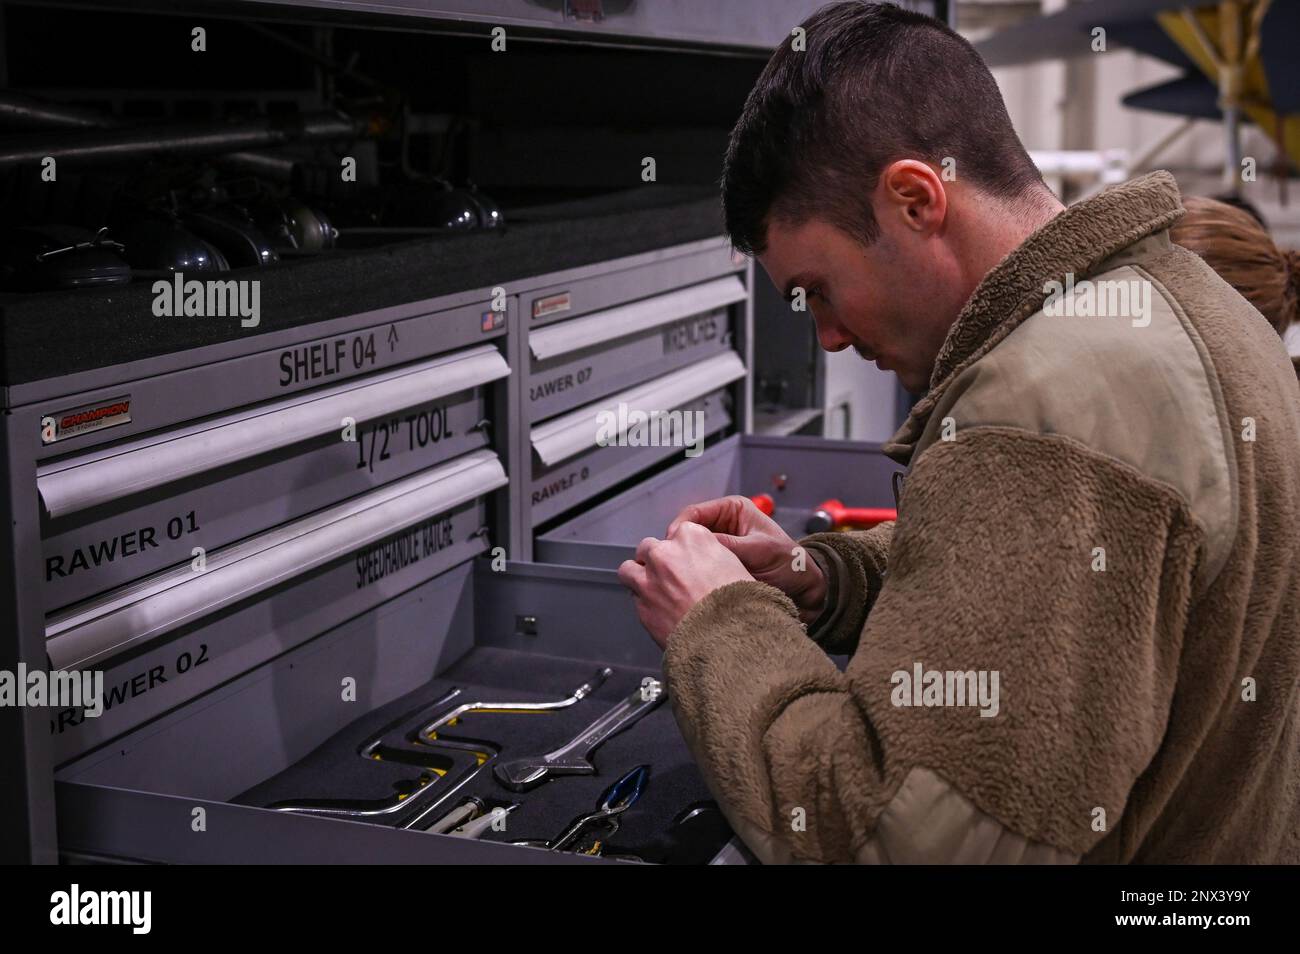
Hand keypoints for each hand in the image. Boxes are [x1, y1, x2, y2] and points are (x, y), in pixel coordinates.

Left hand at [618, 521, 753, 648]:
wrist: (726, 641)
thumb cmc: (737, 608)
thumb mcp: (737, 568)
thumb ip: (714, 557)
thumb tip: (710, 565)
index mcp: (692, 538)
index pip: (679, 532)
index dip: (683, 548)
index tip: (688, 559)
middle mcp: (665, 554)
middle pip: (649, 547)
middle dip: (657, 560)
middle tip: (671, 576)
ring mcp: (649, 580)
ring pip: (630, 568)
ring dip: (639, 576)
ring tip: (652, 588)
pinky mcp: (641, 606)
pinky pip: (633, 598)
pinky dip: (642, 602)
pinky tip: (658, 611)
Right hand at [667, 495, 826, 622]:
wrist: (805, 590)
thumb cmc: (791, 563)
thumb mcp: (760, 550)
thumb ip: (730, 546)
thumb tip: (698, 545)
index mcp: (733, 511)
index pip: (695, 513)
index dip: (681, 527)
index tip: (672, 543)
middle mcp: (723, 527)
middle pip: (688, 534)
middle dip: (681, 548)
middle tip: (674, 562)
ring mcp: (720, 549)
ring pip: (691, 553)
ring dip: (688, 564)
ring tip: (682, 575)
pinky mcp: (719, 568)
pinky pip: (700, 570)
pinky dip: (696, 577)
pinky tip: (693, 585)